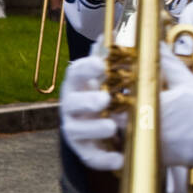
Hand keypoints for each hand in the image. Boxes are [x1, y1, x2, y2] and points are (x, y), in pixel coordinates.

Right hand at [59, 56, 122, 171]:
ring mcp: (77, 128)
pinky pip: (90, 157)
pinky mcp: (85, 149)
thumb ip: (120, 55)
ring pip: (76, 130)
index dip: (86, 67)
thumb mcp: (121, 74)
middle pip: (71, 102)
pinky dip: (103, 159)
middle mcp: (74, 105)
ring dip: (93, 128)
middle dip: (87, 100)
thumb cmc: (117, 93)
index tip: (102, 65)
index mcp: (83, 84)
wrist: (115, 124)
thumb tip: (118, 31)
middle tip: (105, 99)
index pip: (77, 72)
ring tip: (112, 126)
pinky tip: (119, 160)